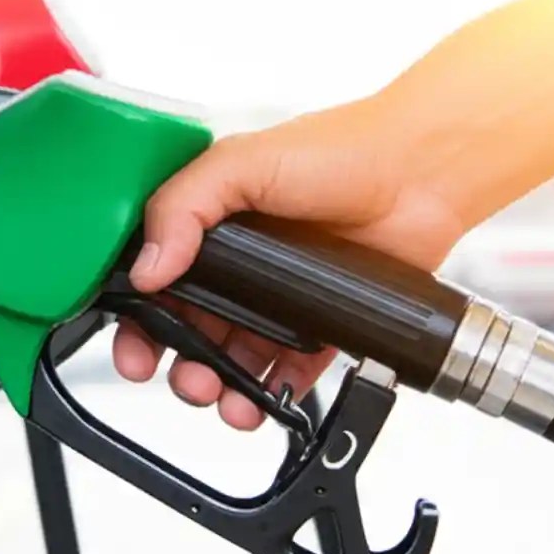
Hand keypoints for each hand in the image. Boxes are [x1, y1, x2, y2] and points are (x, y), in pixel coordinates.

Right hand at [111, 95, 469, 430]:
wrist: (420, 175)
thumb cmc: (339, 151)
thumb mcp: (241, 163)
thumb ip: (183, 207)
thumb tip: (147, 267)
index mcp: (206, 219)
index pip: (152, 276)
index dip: (136, 315)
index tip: (132, 347)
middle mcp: (235, 260)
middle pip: (185, 327)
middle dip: (175, 362)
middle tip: (184, 378)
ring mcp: (275, 294)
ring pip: (229, 356)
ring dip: (216, 384)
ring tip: (221, 394)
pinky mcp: (316, 324)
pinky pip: (284, 371)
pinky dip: (269, 393)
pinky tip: (263, 401)